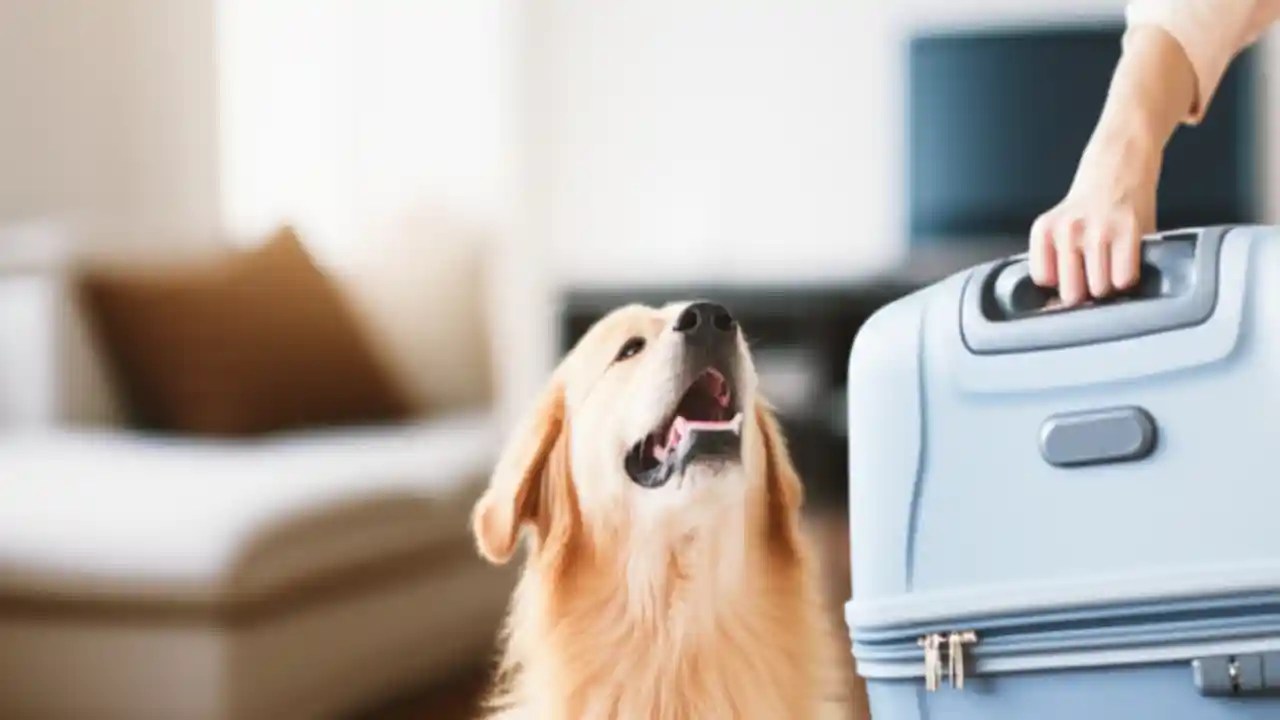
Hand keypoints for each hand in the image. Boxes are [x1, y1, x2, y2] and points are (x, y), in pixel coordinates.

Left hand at [1028, 26, 1195, 306]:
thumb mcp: (1062, 225)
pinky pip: (1124, 278)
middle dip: (1087, 293)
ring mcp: (1097, 230)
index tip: (1072, 277)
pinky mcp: (1128, 229)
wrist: (1118, 160)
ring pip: (1100, 288)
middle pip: (1073, 293)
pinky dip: (1128, 278)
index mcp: (1044, 230)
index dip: (1061, 284)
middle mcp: (1066, 230)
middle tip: (1096, 275)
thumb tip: (1061, 306)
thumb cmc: (1090, 203)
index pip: (1044, 281)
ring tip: (1112, 265)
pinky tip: (1127, 262)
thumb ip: (1058, 260)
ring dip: (1110, 285)